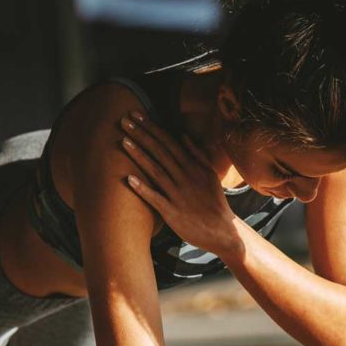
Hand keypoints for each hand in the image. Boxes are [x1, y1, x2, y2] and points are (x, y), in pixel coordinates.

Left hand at [118, 112, 237, 256]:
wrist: (222, 231)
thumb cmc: (213, 202)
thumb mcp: (209, 174)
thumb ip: (196, 154)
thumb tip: (182, 135)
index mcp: (192, 166)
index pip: (169, 142)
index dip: (151, 127)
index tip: (136, 114)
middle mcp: (185, 177)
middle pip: (160, 152)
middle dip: (142, 135)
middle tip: (124, 120)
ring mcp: (178, 194)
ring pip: (156, 171)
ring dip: (139, 155)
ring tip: (123, 141)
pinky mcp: (172, 213)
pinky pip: (155, 198)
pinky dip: (143, 189)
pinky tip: (129, 179)